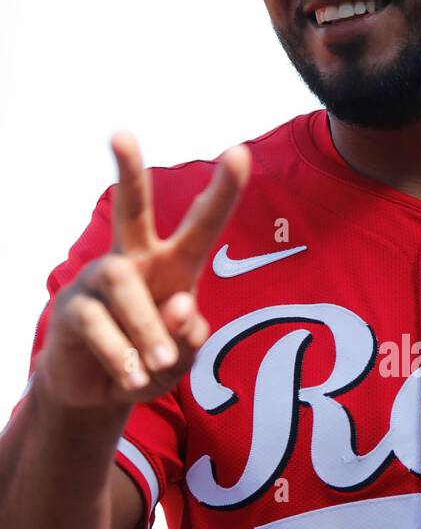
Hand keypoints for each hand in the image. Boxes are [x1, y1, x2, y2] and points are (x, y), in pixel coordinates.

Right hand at [36, 132, 250, 409]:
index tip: (239, 152)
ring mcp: (98, 282)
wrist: (99, 394)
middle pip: (130, 210)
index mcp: (173, 267)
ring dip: (147, 327)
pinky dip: (123, 355)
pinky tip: (133, 377)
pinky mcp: (71, 310)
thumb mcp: (183, 358)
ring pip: (124, 286)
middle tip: (120, 134)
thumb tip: (180, 306)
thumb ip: (191, 336)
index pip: (201, 224)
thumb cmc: (150, 364)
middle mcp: (134, 262)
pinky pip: (99, 325)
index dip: (222, 191)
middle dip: (128, 172)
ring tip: (159, 363)